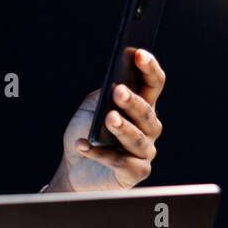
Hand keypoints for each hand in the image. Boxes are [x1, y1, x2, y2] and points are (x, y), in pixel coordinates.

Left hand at [52, 48, 164, 191]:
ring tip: (108, 118)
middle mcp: (148, 128)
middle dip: (133, 102)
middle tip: (119, 91)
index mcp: (141, 107)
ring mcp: (144, 152)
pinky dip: (101, 154)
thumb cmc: (86, 134)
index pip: (153, 84)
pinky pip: (122, 163)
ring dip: (123, 128)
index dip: (149, 68)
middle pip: (147, 112)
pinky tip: (83, 145)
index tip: (139, 54)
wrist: (74, 168)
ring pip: (138, 138)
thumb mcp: (90, 110)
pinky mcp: (135, 173)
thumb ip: (102, 97)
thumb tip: (112, 87)